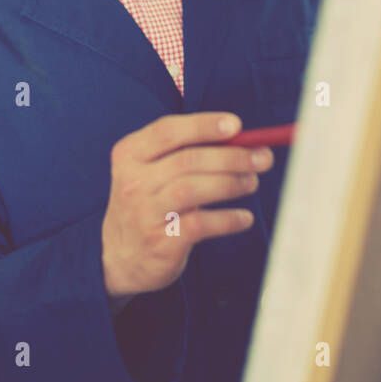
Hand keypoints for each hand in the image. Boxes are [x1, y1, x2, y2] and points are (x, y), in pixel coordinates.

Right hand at [101, 112, 273, 299]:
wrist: (118, 256)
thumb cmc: (148, 203)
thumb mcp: (152, 171)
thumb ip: (187, 151)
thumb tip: (241, 138)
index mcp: (130, 154)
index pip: (168, 131)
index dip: (204, 125)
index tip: (236, 125)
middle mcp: (134, 181)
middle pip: (188, 160)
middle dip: (232, 156)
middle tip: (262, 158)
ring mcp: (145, 212)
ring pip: (193, 189)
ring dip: (231, 183)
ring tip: (252, 182)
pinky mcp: (160, 241)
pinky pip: (201, 224)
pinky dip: (228, 219)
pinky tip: (243, 218)